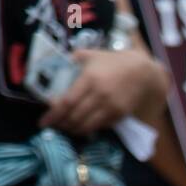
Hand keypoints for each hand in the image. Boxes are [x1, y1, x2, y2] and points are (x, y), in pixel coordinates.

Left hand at [39, 48, 165, 134]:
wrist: (141, 72)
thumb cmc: (112, 62)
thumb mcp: (90, 55)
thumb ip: (72, 61)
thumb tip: (54, 70)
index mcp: (89, 79)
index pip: (67, 102)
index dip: (54, 114)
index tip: (43, 121)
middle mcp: (100, 95)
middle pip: (75, 117)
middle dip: (61, 124)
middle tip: (52, 124)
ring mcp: (111, 107)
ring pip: (87, 126)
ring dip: (73, 129)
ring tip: (65, 126)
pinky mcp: (119, 115)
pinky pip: (99, 126)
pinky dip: (88, 128)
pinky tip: (81, 125)